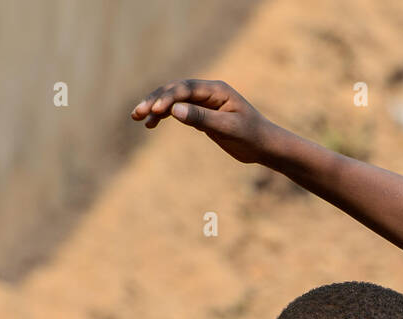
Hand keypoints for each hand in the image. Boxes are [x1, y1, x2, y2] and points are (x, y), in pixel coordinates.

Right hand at [131, 78, 272, 164]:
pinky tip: (151, 124)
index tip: (155, 111)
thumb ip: (202, 118)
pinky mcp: (202, 115)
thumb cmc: (252, 136)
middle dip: (155, 100)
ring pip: (173, 100)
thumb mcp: (228, 128)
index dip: (168, 98)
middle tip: (137, 112)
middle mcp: (208, 92)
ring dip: (155, 107)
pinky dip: (164, 116)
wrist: (265, 146)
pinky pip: (178, 111)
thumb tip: (175, 110)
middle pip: (175, 90)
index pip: (185, 89)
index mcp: (216, 90)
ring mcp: (203, 102)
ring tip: (138, 117)